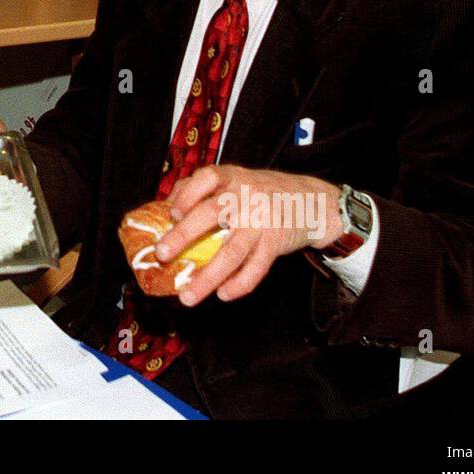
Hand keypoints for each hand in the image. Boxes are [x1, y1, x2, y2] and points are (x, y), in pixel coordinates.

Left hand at [154, 163, 342, 306]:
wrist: (312, 201)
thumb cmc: (260, 192)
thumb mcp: (235, 179)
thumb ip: (202, 188)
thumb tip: (166, 208)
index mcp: (232, 177)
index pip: (207, 178)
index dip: (187, 195)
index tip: (172, 214)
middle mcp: (246, 197)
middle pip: (211, 214)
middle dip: (183, 235)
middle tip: (162, 255)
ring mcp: (262, 221)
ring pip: (232, 252)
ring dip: (207, 277)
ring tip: (187, 296)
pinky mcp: (276, 243)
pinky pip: (256, 268)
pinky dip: (239, 284)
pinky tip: (222, 294)